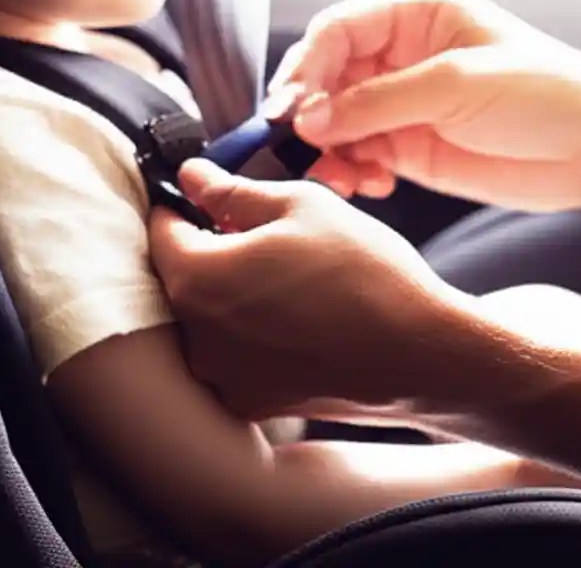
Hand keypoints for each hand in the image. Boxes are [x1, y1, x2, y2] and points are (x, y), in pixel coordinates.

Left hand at [148, 158, 481, 420]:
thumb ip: (232, 191)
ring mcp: (222, 376)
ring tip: (291, 282)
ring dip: (233, 297)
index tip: (211, 198)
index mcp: (197, 278)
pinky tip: (298, 323)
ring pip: (209, 320)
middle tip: (268, 239)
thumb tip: (191, 177)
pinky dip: (253, 338)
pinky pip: (234, 358)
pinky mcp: (252, 402)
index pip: (161, 230)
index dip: (184, 206)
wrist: (419, 353)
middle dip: (212, 252)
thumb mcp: (301, 206)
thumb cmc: (364, 272)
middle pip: (182, 279)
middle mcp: (196, 335)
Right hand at [266, 0, 580, 212]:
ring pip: (337, 123)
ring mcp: (406, 103)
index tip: (289, 110)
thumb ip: (376, 102)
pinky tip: (368, 184)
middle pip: (327, 79)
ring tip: (339, 177)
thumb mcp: (453, 86)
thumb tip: (307, 119)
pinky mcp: (413, 147)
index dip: (305, 69)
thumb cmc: (544, 93)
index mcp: (415, 13)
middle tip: (299, 149)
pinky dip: (352, 172)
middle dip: (310, 115)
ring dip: (328, 151)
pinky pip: (361, 155)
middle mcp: (403, 55)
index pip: (336, 32)